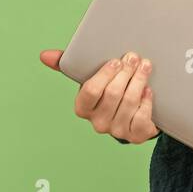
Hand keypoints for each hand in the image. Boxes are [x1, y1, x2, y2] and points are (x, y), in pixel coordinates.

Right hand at [40, 49, 158, 142]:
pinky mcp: (135, 136)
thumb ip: (68, 65)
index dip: (104, 75)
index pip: (90, 91)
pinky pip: (141, 119)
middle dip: (126, 73)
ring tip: (145, 66)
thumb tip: (44, 55)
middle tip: (134, 57)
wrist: (130, 113)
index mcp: (83, 107)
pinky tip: (148, 90)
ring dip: (139, 81)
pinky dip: (146, 102)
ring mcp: (117, 131)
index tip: (116, 60)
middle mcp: (98, 122)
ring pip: (129, 103)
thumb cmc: (106, 90)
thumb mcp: (89, 77)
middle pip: (112, 94)